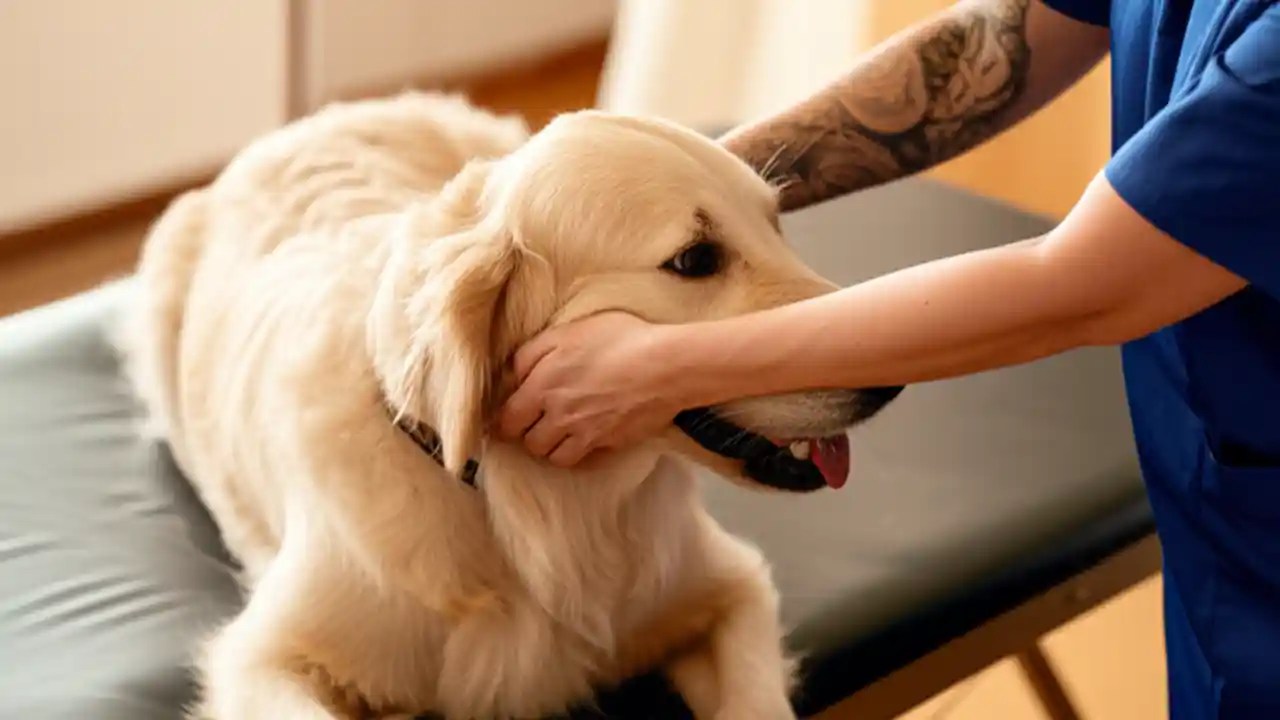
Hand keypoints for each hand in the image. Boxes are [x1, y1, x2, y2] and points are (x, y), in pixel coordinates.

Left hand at [494, 312, 686, 466]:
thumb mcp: (568, 331)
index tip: (510, 418)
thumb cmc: (618, 340)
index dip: (505, 422)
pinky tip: (585, 438)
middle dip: (530, 434)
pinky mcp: (610, 443)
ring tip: (560, 433)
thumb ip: (532, 353)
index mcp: (543, 388)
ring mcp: (586, 434)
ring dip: (553, 447)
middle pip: (530, 443)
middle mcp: (559, 417)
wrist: (665, 366)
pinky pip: (584, 459)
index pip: (508, 421)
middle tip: (537, 423)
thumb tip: (512, 375)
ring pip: (555, 457)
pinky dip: (579, 453)